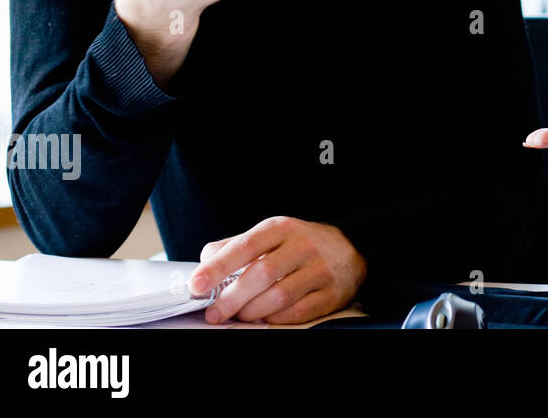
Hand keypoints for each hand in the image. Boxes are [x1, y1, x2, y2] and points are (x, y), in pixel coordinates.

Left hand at [189, 216, 367, 324]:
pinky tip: (266, 318)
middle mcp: (303, 246)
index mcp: (282, 228)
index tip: (196, 286)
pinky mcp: (331, 294)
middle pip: (261, 274)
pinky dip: (276, 319)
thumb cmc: (298, 245)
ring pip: (279, 296)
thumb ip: (235, 246)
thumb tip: (204, 263)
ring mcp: (320, 270)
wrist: (350, 249)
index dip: (218, 268)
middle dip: (231, 298)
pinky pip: (298, 312)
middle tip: (215, 313)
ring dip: (252, 311)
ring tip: (241, 315)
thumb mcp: (270, 235)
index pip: (245, 246)